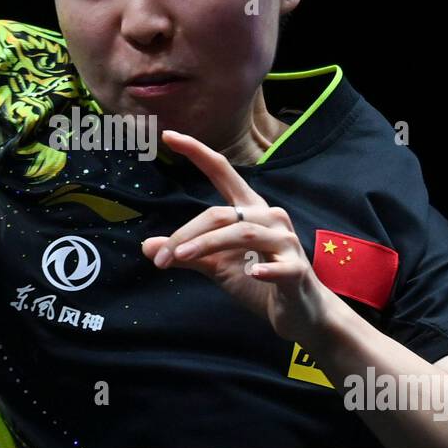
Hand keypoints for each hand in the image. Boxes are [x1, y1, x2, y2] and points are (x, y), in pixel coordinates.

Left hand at [140, 129, 336, 348]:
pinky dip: (266, 269)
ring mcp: (285, 242)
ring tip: (181, 259)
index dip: (197, 151)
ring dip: (207, 245)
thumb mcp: (217, 265)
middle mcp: (269, 217)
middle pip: (219, 214)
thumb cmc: (258, 282)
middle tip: (160, 258)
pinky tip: (252, 274)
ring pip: (242, 234)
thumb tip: (148, 247)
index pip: (222, 172)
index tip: (168, 134)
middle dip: (185, 235)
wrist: (299, 312)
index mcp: (249, 210)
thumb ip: (187, 254)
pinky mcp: (297, 270)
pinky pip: (281, 266)